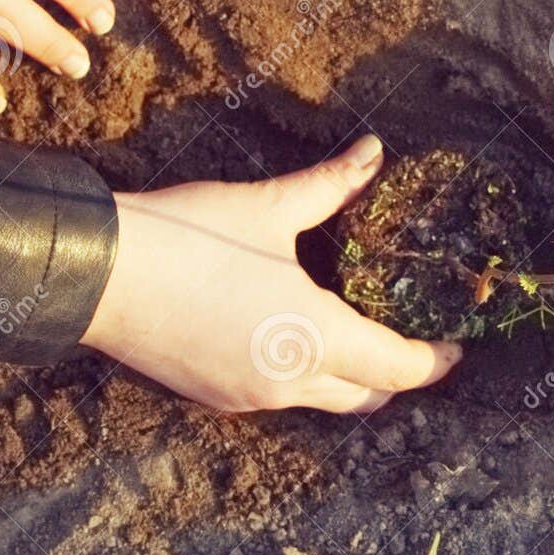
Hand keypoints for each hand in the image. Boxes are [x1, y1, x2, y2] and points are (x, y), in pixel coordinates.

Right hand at [82, 136, 462, 413]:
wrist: (97, 275)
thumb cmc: (186, 236)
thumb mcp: (267, 209)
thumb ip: (331, 187)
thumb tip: (374, 153)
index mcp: (314, 338)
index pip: (399, 367)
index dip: (435, 360)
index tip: (456, 346)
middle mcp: (288, 382)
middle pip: (367, 397)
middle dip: (397, 375)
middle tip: (412, 339)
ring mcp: (249, 398)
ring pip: (323, 400)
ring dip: (349, 377)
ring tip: (357, 333)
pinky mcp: (216, 398)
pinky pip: (280, 396)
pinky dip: (303, 376)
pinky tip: (293, 337)